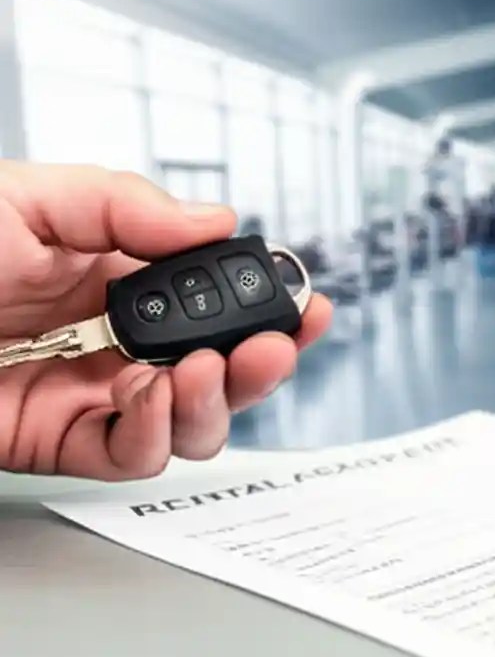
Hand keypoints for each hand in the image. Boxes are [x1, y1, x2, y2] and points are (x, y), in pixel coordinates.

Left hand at [0, 162, 331, 479]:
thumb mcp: (30, 199)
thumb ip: (129, 207)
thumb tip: (216, 220)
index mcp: (115, 275)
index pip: (212, 300)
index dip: (267, 305)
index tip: (303, 302)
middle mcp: (113, 340)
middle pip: (220, 369)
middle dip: (261, 364)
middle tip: (273, 348)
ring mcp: (89, 393)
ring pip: (191, 422)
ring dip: (215, 403)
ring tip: (199, 372)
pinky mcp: (56, 443)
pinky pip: (132, 457)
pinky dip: (154, 433)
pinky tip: (143, 396)